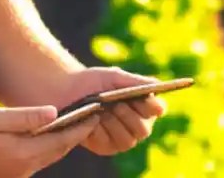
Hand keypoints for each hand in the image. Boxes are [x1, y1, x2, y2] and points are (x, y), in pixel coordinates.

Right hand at [0, 104, 100, 176]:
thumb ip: (25, 117)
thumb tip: (55, 113)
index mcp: (21, 154)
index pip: (62, 140)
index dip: (81, 126)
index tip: (97, 113)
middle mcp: (21, 171)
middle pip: (57, 152)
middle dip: (75, 135)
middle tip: (92, 118)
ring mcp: (12, 177)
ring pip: (45, 158)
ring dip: (59, 143)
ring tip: (72, 126)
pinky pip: (31, 163)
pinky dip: (43, 150)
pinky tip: (42, 138)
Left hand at [49, 67, 167, 155]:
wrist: (65, 90)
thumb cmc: (93, 81)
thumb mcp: (114, 76)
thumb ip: (136, 82)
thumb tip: (157, 87)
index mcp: (142, 106)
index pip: (157, 109)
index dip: (152, 106)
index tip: (145, 100)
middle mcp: (135, 125)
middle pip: (143, 130)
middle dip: (131, 117)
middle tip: (118, 105)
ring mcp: (120, 138)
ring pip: (127, 140)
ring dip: (115, 125)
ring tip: (102, 111)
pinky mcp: (104, 147)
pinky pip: (108, 144)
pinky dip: (100, 131)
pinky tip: (92, 120)